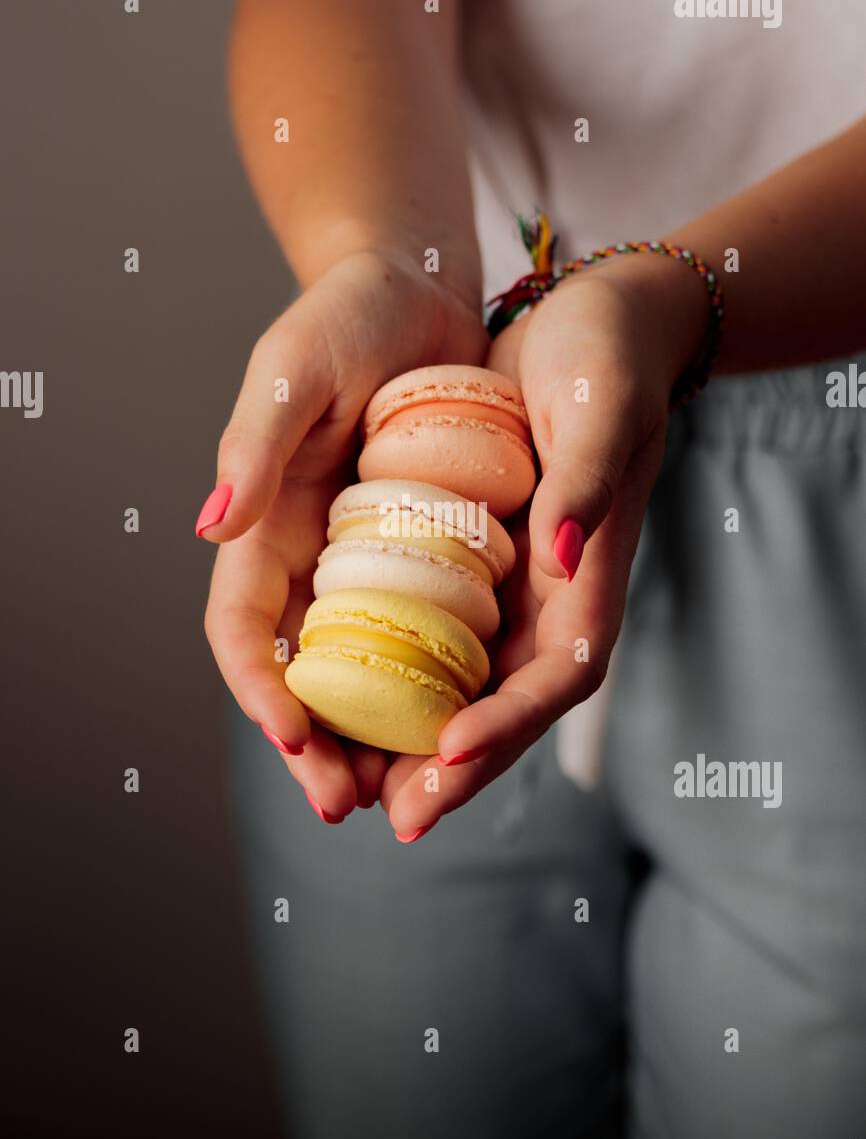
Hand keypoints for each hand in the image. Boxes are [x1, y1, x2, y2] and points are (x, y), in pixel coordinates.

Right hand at [201, 248, 486, 820]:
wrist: (421, 290)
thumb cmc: (348, 315)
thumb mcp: (294, 367)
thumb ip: (254, 443)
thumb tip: (209, 524)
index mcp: (268, 523)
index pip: (241, 628)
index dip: (258, 690)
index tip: (293, 740)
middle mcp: (312, 558)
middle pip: (300, 675)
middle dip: (316, 747)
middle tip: (349, 806)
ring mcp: (370, 564)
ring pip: (362, 677)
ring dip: (374, 742)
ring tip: (405, 797)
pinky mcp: (428, 558)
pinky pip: (426, 641)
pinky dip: (433, 692)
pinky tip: (461, 730)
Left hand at [380, 254, 707, 836]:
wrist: (594, 322)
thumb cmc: (603, 357)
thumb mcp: (599, 408)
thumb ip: (587, 483)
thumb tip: (557, 560)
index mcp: (588, 573)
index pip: (559, 675)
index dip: (506, 722)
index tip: (446, 753)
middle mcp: (555, 597)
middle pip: (510, 706)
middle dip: (458, 768)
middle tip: (397, 816)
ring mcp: (519, 589)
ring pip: (470, 690)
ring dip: (423, 747)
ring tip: (363, 792)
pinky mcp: (483, 568)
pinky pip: (444, 645)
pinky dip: (406, 686)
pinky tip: (355, 710)